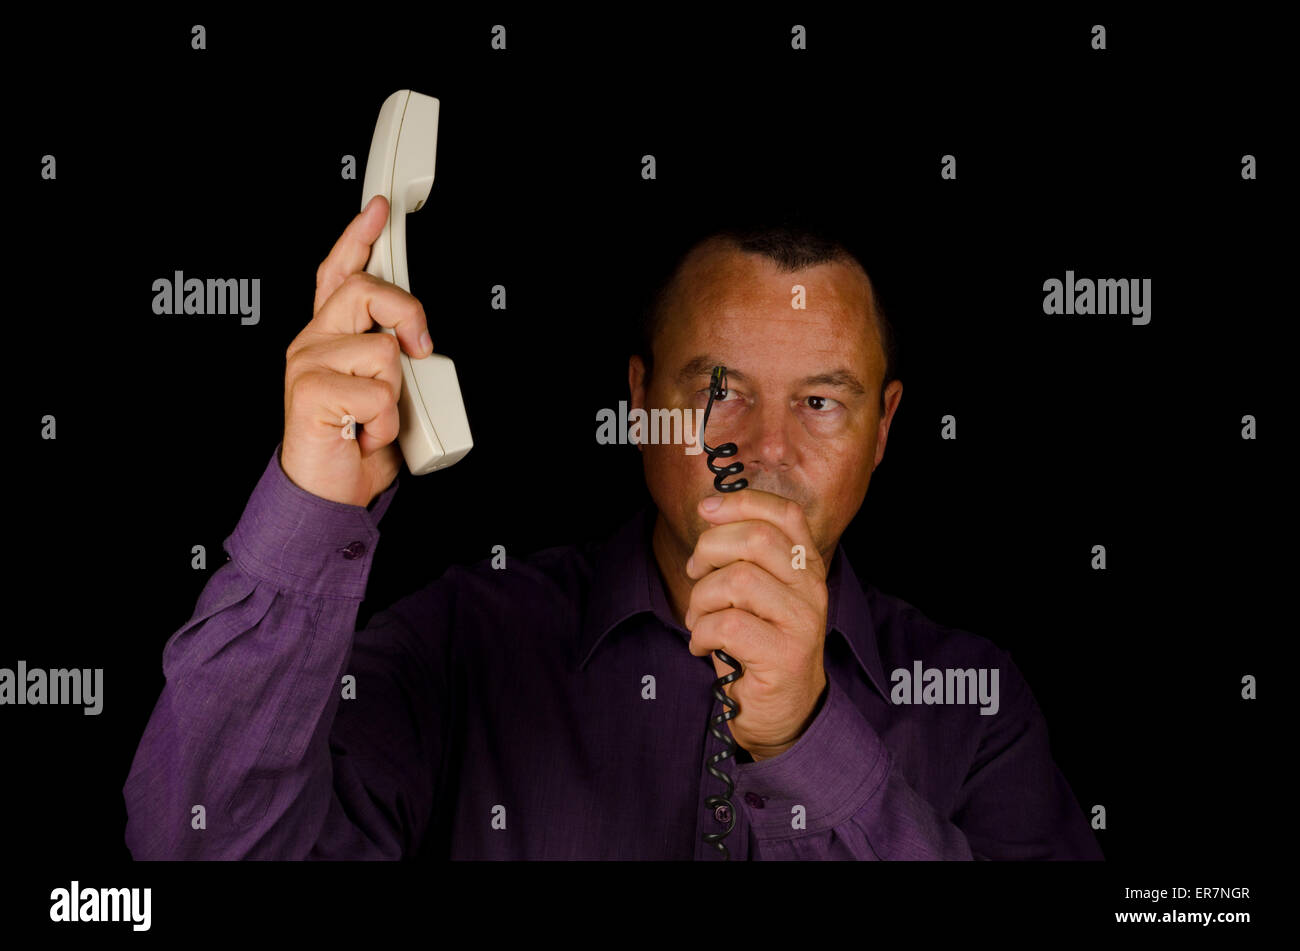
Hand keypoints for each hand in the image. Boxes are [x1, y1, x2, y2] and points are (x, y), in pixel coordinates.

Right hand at [281, 195, 434, 506]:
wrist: (327, 495)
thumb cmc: (353, 446)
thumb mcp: (384, 391)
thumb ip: (393, 356)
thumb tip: (420, 342)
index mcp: (329, 337)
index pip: (339, 273)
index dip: (357, 238)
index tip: (377, 211)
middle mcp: (313, 343)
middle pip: (364, 290)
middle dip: (407, 313)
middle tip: (420, 348)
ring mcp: (307, 364)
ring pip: (381, 349)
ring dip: (394, 394)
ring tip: (375, 418)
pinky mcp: (309, 391)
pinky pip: (377, 391)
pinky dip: (385, 421)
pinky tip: (366, 434)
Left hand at [684, 489, 829, 759]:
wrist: (785, 714)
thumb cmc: (760, 647)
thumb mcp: (756, 595)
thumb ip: (744, 556)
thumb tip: (711, 510)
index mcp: (806, 567)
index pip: (785, 514)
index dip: (742, 502)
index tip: (706, 510)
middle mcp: (812, 590)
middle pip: (756, 539)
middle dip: (709, 550)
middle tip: (694, 574)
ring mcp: (802, 623)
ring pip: (737, 580)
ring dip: (701, 598)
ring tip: (698, 620)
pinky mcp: (784, 656)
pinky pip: (727, 625)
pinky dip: (701, 633)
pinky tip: (703, 646)